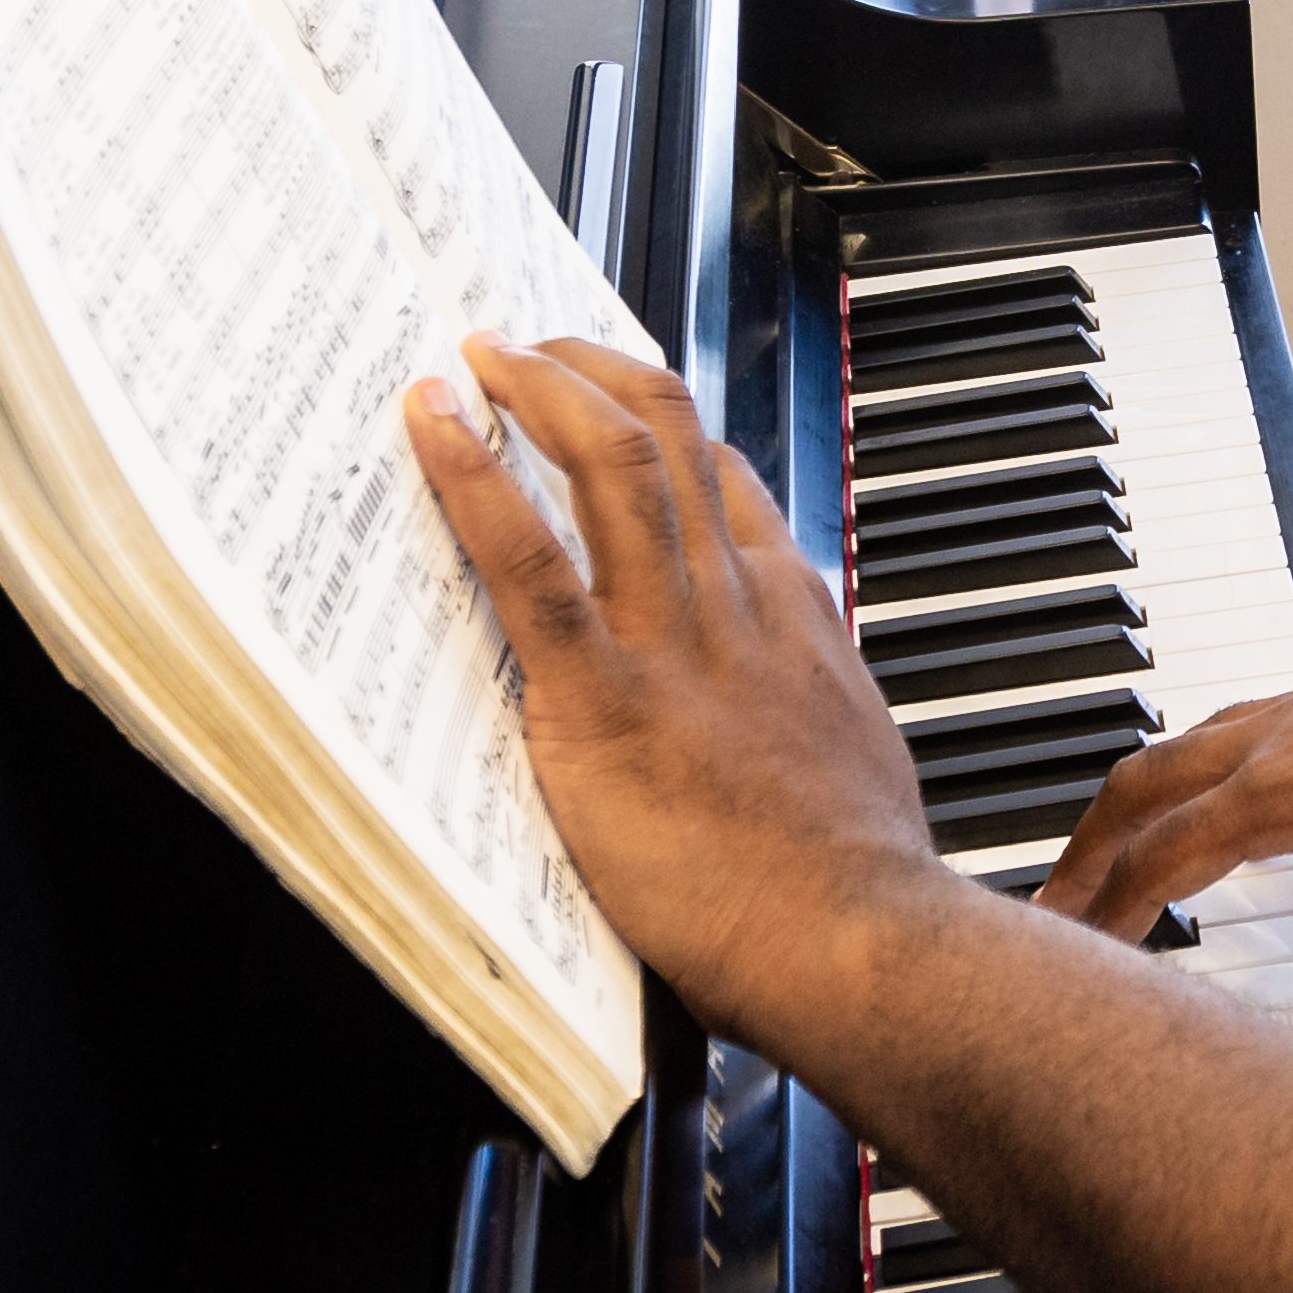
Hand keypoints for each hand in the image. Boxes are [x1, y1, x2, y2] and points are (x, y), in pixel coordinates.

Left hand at [411, 336, 976, 1022]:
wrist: (859, 943)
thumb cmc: (854, 891)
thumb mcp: (849, 766)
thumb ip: (806, 721)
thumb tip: (783, 738)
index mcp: (795, 618)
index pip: (728, 482)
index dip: (663, 427)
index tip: (612, 406)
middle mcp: (737, 601)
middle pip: (669, 433)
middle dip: (588, 371)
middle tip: (526, 348)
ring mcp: (674, 638)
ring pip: (610, 459)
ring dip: (536, 389)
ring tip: (479, 356)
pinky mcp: (605, 695)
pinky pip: (528, 558)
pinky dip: (472, 476)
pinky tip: (433, 426)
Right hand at [1033, 604, 1292, 1037]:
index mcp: (1288, 787)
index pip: (1162, 857)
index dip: (1106, 915)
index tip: (1066, 962)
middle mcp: (1279, 733)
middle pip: (1140, 787)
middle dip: (1084, 852)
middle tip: (1046, 914)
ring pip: (1179, 749)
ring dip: (1131, 808)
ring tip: (1111, 861)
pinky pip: (1226, 728)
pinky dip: (1186, 772)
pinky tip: (1213, 803)